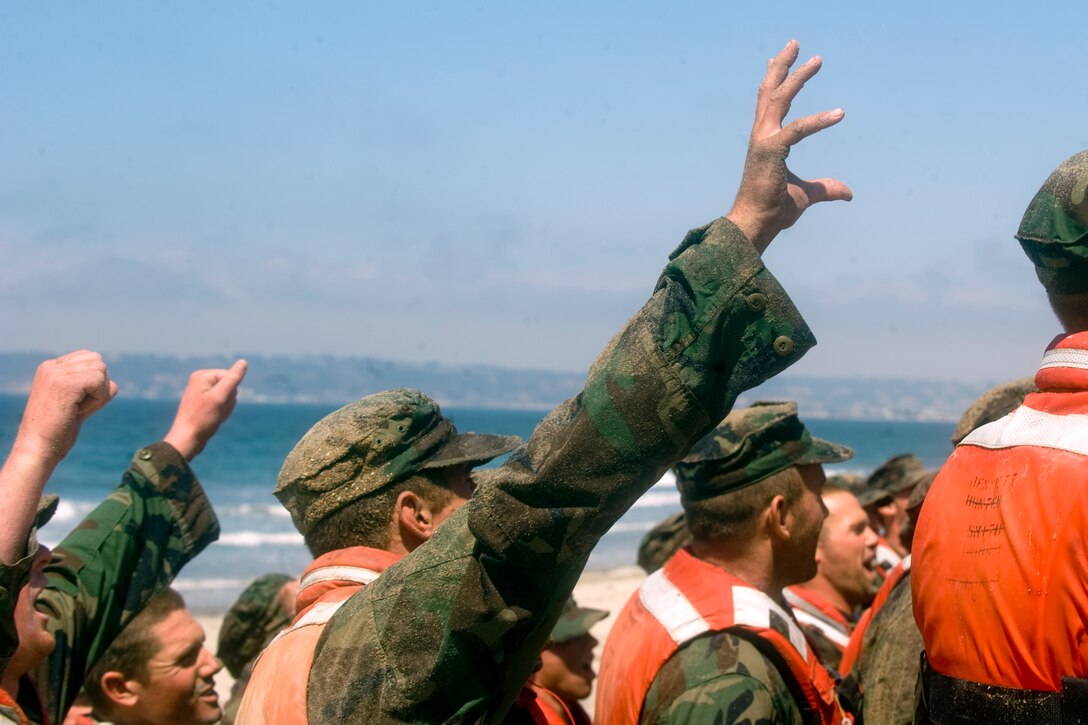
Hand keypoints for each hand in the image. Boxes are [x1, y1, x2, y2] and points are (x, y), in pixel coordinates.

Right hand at [14, 350, 116, 463]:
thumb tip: (113, 384)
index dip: (93, 382)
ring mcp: (56, 373)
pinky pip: (99, 381)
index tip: (76, 402)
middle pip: (97, 361)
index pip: (88, 358)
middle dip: (97, 386)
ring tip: (76, 408)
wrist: (38, 448)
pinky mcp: (65, 383)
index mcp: (50, 368)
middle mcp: (51, 366)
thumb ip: (93, 392)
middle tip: (78, 406)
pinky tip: (78, 410)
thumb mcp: (78, 406)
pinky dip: (97, 399)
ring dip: (97, 394)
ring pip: (100, 370)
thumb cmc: (58, 431)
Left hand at [163, 359, 247, 460]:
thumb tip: (243, 362)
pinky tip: (213, 420)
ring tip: (213, 417)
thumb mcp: (220, 397)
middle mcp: (201, 382)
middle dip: (228, 401)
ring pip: (229, 398)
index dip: (229, 393)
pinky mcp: (205, 404)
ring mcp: (202, 393)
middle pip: (230, 387)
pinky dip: (222, 413)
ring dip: (225, 409)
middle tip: (215, 412)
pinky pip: (223, 405)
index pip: (230, 377)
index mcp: (202, 376)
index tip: (216, 403)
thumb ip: (233, 379)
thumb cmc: (202, 419)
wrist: (188, 440)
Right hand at [727, 40, 852, 252]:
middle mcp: (761, 136)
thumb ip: (826, 189)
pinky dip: (819, 120)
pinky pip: (798, 130)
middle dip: (783, 66)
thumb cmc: (773, 210)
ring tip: (816, 59)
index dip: (773, 80)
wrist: (755, 225)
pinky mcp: (771, 151)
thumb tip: (849, 193)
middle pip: (771, 92)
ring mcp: (763, 141)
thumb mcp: (806, 195)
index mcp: (765, 141)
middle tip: (795, 43)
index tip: (774, 60)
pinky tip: (839, 113)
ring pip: (779, 99)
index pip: (768, 104)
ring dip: (797, 77)